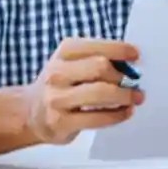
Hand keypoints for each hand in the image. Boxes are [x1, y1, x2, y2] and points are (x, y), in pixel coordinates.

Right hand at [25, 38, 145, 144]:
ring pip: (100, 93)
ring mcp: (57, 98)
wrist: (30, 112)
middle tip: (136, 82)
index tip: (136, 55)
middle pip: (99, 67)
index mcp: (63, 52)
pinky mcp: (61, 122)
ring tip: (136, 98)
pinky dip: (117, 115)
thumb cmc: (60, 84)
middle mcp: (57, 73)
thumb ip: (96, 59)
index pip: (95, 46)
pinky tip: (125, 112)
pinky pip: (97, 118)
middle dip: (123, 75)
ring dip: (124, 95)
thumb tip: (131, 64)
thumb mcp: (71, 63)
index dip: (119, 49)